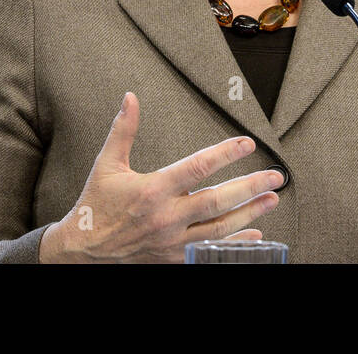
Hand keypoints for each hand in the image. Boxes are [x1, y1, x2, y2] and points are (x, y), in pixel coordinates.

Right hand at [39, 91, 282, 262]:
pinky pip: (210, 251)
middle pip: (217, 200)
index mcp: (153, 189)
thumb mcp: (107, 164)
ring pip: (220, 228)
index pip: (198, 167)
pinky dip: (234, 244)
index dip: (226, 153)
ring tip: (272, 199)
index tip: (247, 143)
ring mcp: (172, 241)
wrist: (82, 253)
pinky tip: (254, 235)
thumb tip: (131, 97)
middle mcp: (166, 217)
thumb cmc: (95, 205)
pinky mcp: (173, 259)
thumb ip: (123, 130)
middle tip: (276, 176)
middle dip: (250, 187)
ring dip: (250, 214)